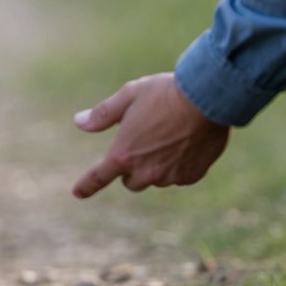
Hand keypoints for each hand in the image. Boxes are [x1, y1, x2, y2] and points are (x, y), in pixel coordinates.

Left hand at [72, 73, 230, 197]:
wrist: (208, 98)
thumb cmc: (165, 93)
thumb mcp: (129, 96)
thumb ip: (102, 114)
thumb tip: (79, 122)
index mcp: (124, 153)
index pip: (98, 177)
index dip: (86, 185)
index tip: (77, 192)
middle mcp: (145, 171)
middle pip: (130, 182)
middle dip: (131, 169)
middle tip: (141, 145)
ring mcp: (170, 177)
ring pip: (156, 179)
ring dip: (156, 166)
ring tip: (169, 136)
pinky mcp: (191, 176)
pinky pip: (179, 176)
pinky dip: (178, 165)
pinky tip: (187, 142)